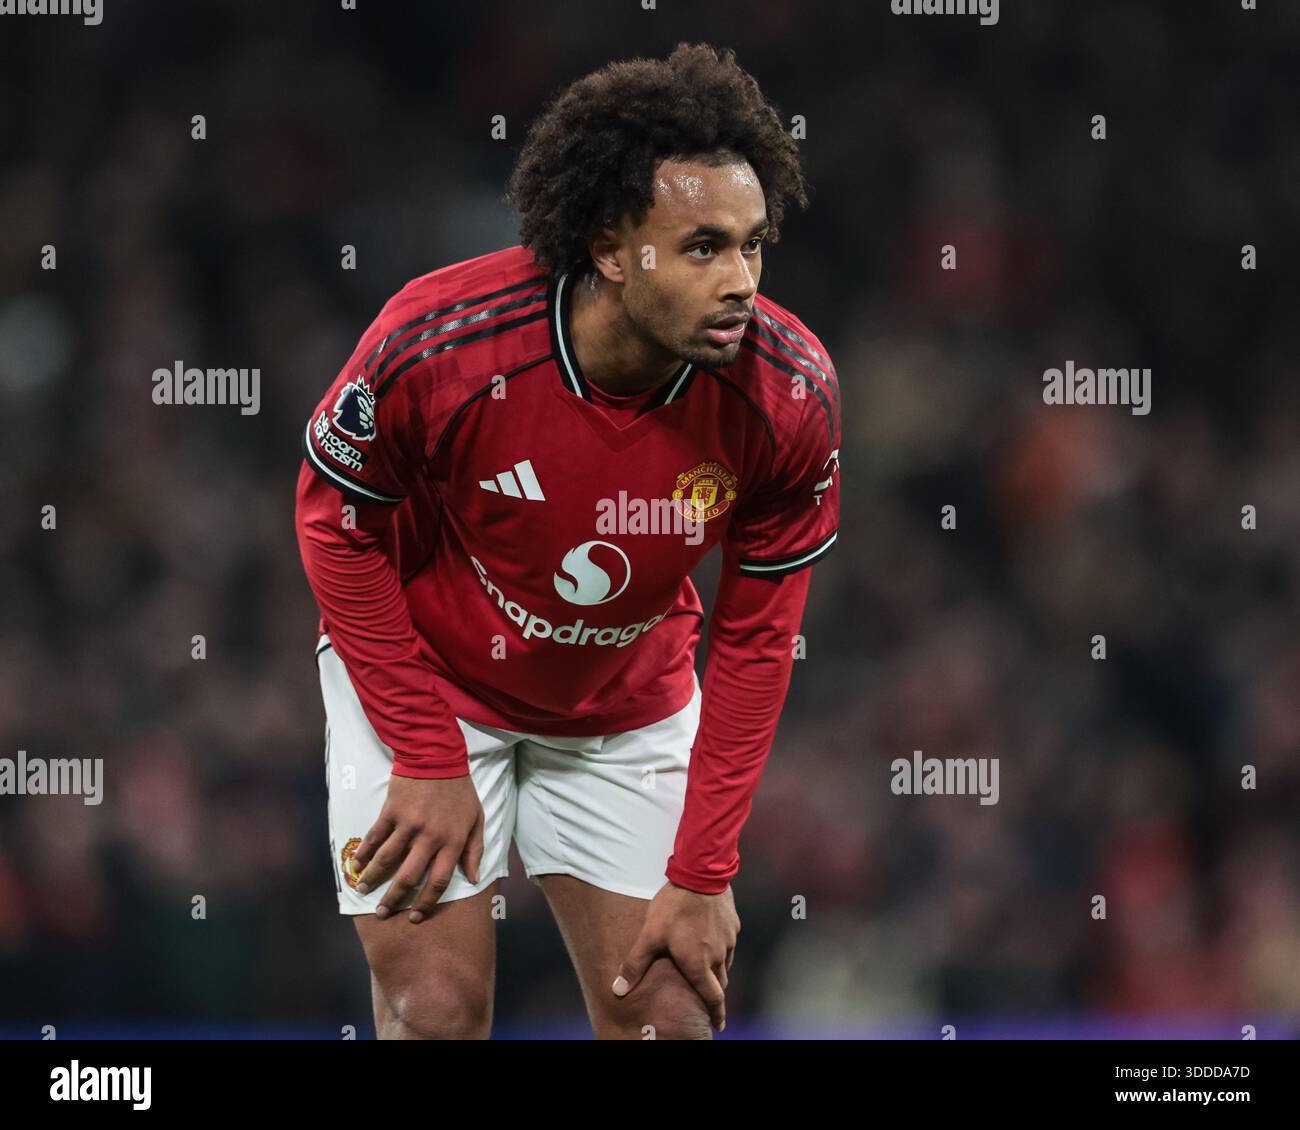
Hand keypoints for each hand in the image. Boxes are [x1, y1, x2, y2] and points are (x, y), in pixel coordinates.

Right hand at [351, 773, 483, 923]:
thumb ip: (475, 850)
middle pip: (409, 877)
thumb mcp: (477, 819)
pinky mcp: (391, 811)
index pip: (439, 881)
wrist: (438, 757)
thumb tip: (474, 878)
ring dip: (372, 879)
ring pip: (386, 860)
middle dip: (394, 899)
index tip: (416, 917)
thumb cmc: (460, 790)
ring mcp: (409, 824)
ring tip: (362, 891)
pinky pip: (374, 838)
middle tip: (382, 913)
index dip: (427, 903)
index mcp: (453, 841)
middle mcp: (430, 837)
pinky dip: (363, 853)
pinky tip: (356, 865)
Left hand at [611, 881, 739, 1031]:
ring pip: (725, 963)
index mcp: (698, 965)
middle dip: (714, 994)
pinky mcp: (733, 924)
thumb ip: (634, 965)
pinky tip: (711, 939)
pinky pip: (729, 943)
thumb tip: (618, 991)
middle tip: (708, 999)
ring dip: (717, 971)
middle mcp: (718, 956)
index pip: (713, 998)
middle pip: (719, 983)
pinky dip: (721, 949)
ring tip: (707, 970)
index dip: (717, 1014)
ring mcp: (728, 939)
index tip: (718, 1026)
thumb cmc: (674, 907)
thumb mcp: (649, 935)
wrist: (701, 874)